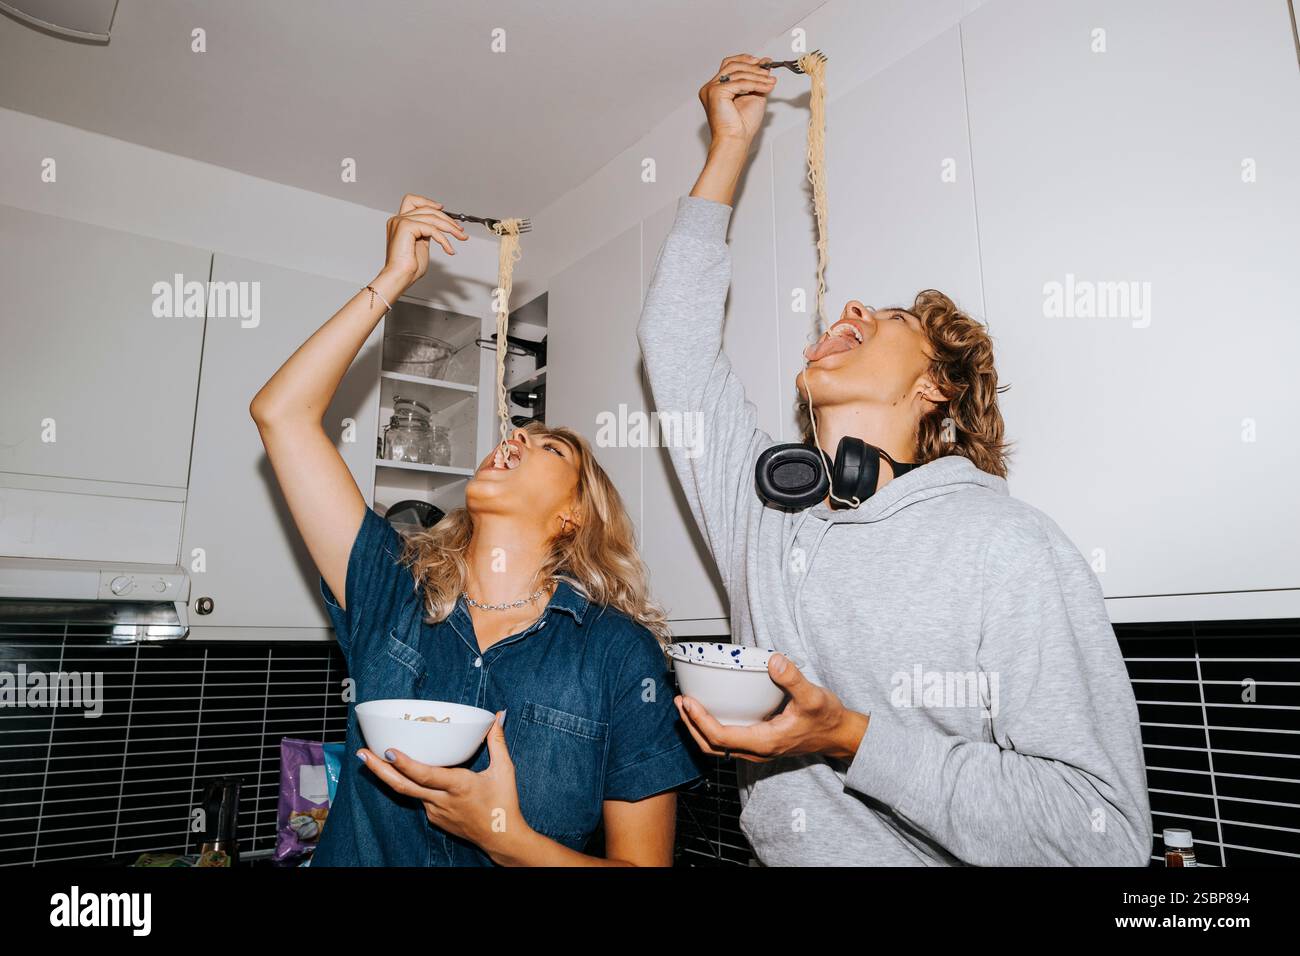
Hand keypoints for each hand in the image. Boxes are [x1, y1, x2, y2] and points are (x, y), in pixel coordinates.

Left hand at [357, 710, 531, 861]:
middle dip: (379, 769)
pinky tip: (406, 773)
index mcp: (458, 786)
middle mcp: (441, 800)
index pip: (426, 775)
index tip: (388, 751)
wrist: (501, 838)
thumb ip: (497, 741)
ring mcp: (435, 811)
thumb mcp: (504, 770)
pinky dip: (411, 784)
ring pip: (408, 792)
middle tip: (361, 753)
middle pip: (403, 785)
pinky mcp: (434, 818)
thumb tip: (497, 717)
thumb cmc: (504, 804)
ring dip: (389, 775)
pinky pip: (419, 798)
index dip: (405, 764)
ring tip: (372, 759)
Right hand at [379, 192, 469, 288]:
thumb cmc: (409, 267)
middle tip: (460, 230)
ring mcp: (400, 221)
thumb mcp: (421, 245)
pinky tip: (449, 249)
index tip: (443, 209)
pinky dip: (443, 239)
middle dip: (447, 219)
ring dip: (450, 228)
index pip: (413, 201)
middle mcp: (398, 219)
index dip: (428, 202)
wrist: (400, 277)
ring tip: (461, 237)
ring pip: (432, 217)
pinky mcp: (405, 227)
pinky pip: (431, 229)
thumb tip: (438, 228)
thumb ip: (426, 232)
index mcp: (400, 223)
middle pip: (427, 208)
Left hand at [675, 654, 868, 761]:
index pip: (721, 738)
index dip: (700, 721)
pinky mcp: (759, 744)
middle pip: (712, 747)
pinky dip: (711, 729)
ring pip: (718, 747)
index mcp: (765, 742)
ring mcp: (757, 750)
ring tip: (686, 706)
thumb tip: (774, 661)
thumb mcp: (813, 696)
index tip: (688, 701)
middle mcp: (757, 751)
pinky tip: (709, 711)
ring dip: (699, 728)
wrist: (839, 734)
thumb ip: (793, 679)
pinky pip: (728, 742)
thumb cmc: (827, 718)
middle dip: (691, 725)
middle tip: (679, 702)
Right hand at [698, 54, 775, 145]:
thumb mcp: (754, 95)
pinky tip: (765, 88)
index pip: (730, 65)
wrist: (736, 140)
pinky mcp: (715, 92)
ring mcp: (711, 89)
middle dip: (753, 67)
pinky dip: (754, 84)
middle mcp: (711, 87)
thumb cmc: (742, 125)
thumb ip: (757, 80)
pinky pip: (738, 83)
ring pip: (737, 72)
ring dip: (757, 76)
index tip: (763, 63)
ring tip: (769, 82)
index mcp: (717, 87)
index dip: (747, 60)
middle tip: (768, 72)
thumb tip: (765, 65)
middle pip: (733, 65)